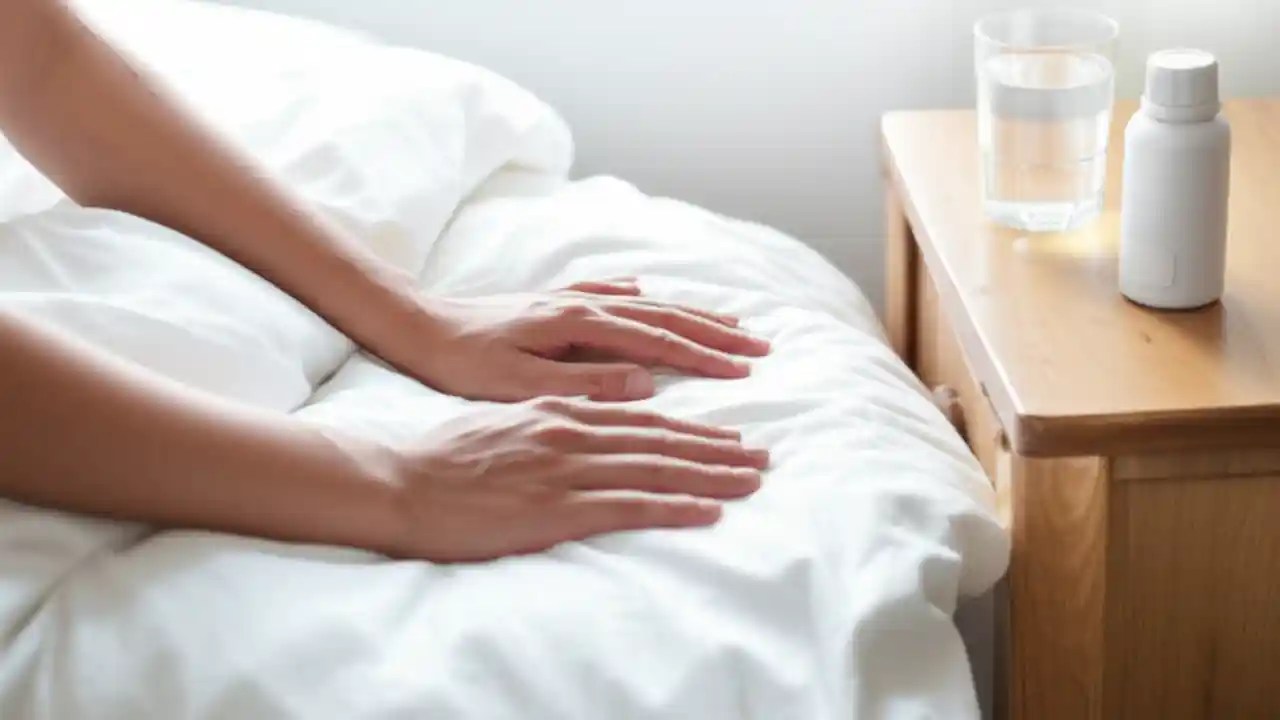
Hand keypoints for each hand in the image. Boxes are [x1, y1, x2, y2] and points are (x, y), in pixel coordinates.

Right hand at [369, 397, 767, 561]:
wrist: (404, 482)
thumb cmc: (450, 456)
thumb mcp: (510, 417)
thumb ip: (560, 411)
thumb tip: (602, 413)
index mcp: (563, 410)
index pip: (644, 417)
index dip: (693, 428)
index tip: (729, 438)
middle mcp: (575, 431)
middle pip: (663, 438)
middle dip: (718, 449)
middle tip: (762, 458)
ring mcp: (569, 468)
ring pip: (657, 467)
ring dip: (711, 474)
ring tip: (751, 480)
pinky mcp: (558, 506)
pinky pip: (631, 505)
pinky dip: (674, 506)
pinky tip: (708, 510)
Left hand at [412, 278, 770, 400]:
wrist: (417, 325)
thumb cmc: (463, 363)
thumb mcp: (520, 384)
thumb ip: (585, 382)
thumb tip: (645, 382)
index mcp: (580, 325)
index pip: (657, 343)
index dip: (704, 357)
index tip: (745, 371)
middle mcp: (583, 304)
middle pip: (664, 316)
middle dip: (715, 333)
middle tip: (760, 346)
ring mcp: (569, 298)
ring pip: (645, 304)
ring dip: (689, 314)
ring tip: (728, 323)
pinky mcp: (553, 300)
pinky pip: (611, 294)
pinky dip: (639, 297)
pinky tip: (649, 293)